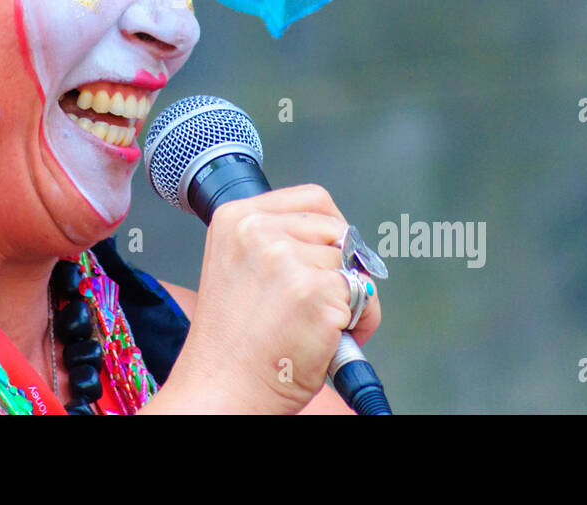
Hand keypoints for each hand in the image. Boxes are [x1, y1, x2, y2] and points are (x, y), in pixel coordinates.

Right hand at [145, 184, 379, 413]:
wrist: (221, 388)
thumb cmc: (232, 341)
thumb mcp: (238, 265)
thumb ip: (277, 240)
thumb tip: (340, 238)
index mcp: (236, 218)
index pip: (313, 198)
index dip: (330, 229)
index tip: (324, 257)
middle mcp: (258, 232)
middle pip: (337, 230)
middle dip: (341, 266)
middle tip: (315, 302)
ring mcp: (286, 261)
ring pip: (352, 265)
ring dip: (350, 297)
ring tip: (313, 324)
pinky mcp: (315, 294)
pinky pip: (364, 297)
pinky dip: (359, 323)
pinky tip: (325, 339)